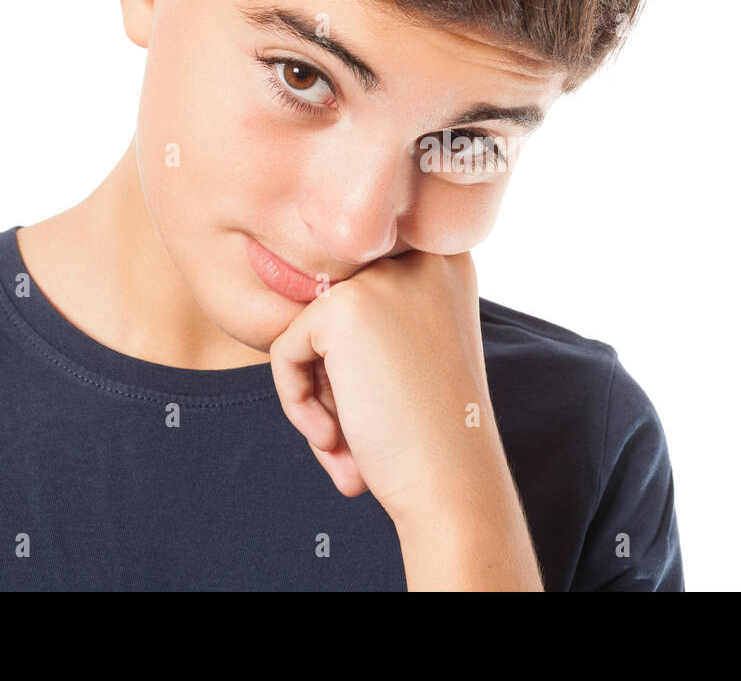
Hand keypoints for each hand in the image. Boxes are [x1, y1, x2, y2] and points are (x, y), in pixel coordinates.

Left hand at [267, 249, 502, 526]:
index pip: (367, 302)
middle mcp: (421, 258)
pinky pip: (285, 349)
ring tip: (344, 448)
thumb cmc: (436, 434)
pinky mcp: (343, 307)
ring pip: (311, 333)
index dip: (361, 363)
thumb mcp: (420, 356)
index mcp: (447, 265)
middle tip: (353, 440)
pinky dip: (296, 400)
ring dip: (319, 396)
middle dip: (337, 382)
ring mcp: (383, 277)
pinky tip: (333, 439)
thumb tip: (298, 312)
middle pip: (339, 314)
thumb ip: (378, 324)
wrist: (454, 481)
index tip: (379, 412)